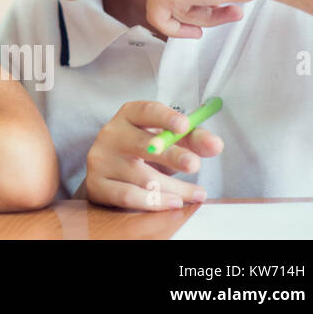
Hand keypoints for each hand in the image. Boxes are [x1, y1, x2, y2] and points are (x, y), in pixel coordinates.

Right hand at [82, 101, 221, 209]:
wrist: (110, 174)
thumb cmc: (145, 153)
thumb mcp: (169, 141)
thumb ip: (194, 140)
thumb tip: (215, 144)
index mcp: (129, 116)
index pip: (146, 111)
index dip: (165, 117)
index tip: (184, 126)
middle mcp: (111, 134)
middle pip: (142, 144)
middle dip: (171, 155)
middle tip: (194, 165)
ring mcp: (101, 159)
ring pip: (142, 177)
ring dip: (175, 188)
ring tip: (197, 193)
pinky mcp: (97, 184)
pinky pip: (129, 196)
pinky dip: (154, 202)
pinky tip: (175, 203)